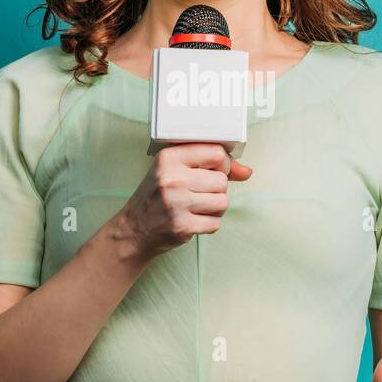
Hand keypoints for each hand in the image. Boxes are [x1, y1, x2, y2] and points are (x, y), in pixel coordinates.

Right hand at [117, 143, 252, 259]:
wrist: (134, 229)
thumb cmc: (157, 196)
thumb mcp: (176, 171)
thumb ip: (212, 167)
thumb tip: (247, 171)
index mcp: (169, 158)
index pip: (215, 152)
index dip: (223, 163)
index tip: (214, 171)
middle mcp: (172, 178)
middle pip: (222, 180)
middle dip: (216, 190)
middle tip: (198, 194)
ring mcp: (177, 203)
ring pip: (223, 202)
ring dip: (215, 208)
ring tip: (196, 208)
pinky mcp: (182, 226)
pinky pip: (215, 223)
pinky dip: (208, 224)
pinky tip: (192, 220)